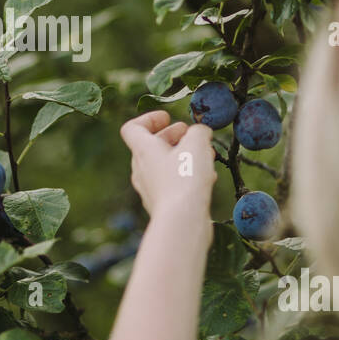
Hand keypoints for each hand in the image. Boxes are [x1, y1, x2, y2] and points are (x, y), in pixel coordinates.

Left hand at [120, 110, 215, 230]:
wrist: (182, 221)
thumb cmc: (185, 179)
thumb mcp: (196, 143)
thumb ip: (198, 131)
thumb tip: (200, 132)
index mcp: (143, 151)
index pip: (132, 128)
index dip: (149, 118)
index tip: (168, 118)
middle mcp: (141, 170)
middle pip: (150, 146)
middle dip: (172, 137)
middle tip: (191, 135)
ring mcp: (149, 189)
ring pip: (163, 165)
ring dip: (182, 156)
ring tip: (205, 156)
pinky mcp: (161, 205)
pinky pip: (171, 183)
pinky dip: (185, 175)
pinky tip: (207, 179)